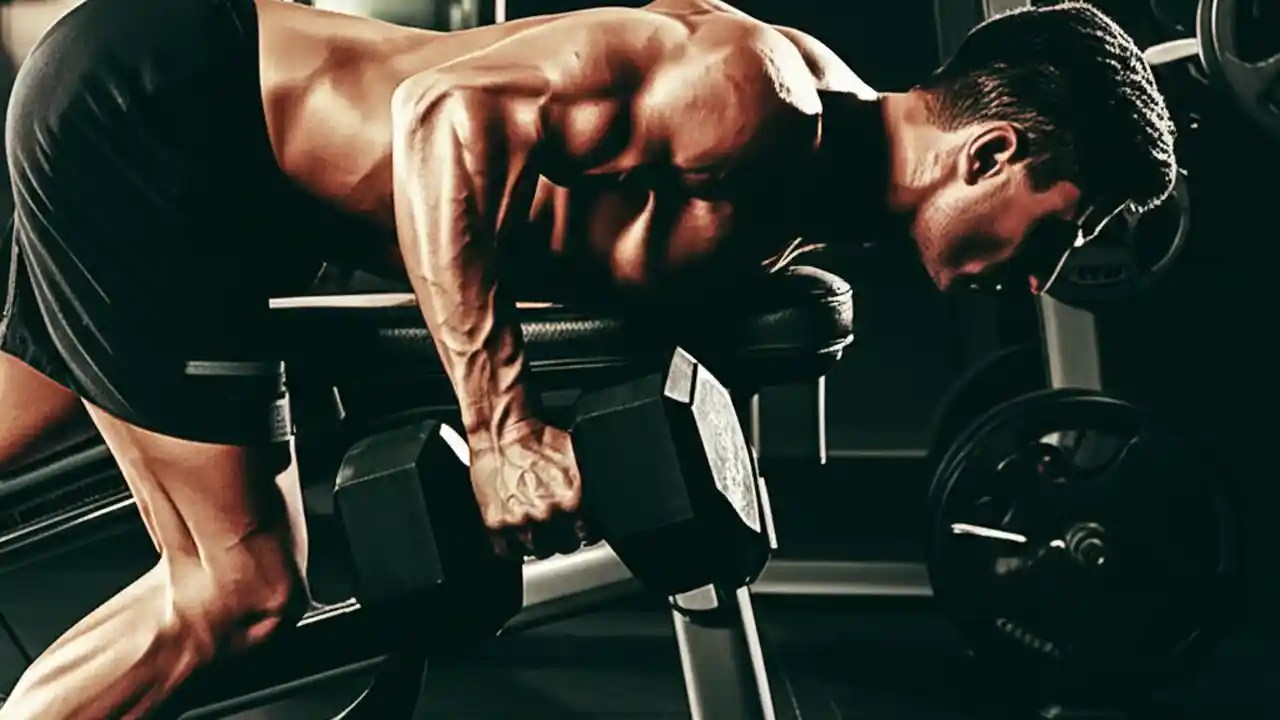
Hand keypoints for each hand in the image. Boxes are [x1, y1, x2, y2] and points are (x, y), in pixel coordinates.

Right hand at [468, 419, 593, 558]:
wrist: (502, 432)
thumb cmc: (536, 440)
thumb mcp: (577, 456)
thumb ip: (591, 486)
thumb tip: (606, 501)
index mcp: (571, 500)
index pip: (588, 536)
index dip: (584, 532)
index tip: (579, 529)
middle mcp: (546, 515)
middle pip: (564, 546)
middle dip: (563, 536)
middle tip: (557, 523)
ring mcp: (519, 522)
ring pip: (538, 551)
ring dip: (540, 542)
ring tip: (538, 526)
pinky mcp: (496, 525)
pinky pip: (508, 552)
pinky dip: (513, 547)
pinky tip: (519, 533)